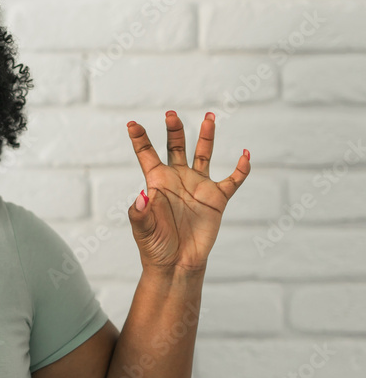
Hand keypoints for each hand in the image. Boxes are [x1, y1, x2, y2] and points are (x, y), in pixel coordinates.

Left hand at [126, 111, 249, 272]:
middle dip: (174, 130)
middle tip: (171, 113)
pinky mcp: (217, 199)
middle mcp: (178, 179)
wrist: (176, 264)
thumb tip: (143, 196)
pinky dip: (241, 168)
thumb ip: (140, 212)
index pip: (147, 155)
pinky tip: (246, 155)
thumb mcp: (143, 229)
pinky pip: (233, 180)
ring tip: (208, 117)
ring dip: (206, 136)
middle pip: (176, 147)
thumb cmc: (155, 246)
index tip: (132, 124)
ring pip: (203, 155)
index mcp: (157, 183)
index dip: (140, 139)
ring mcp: (198, 186)